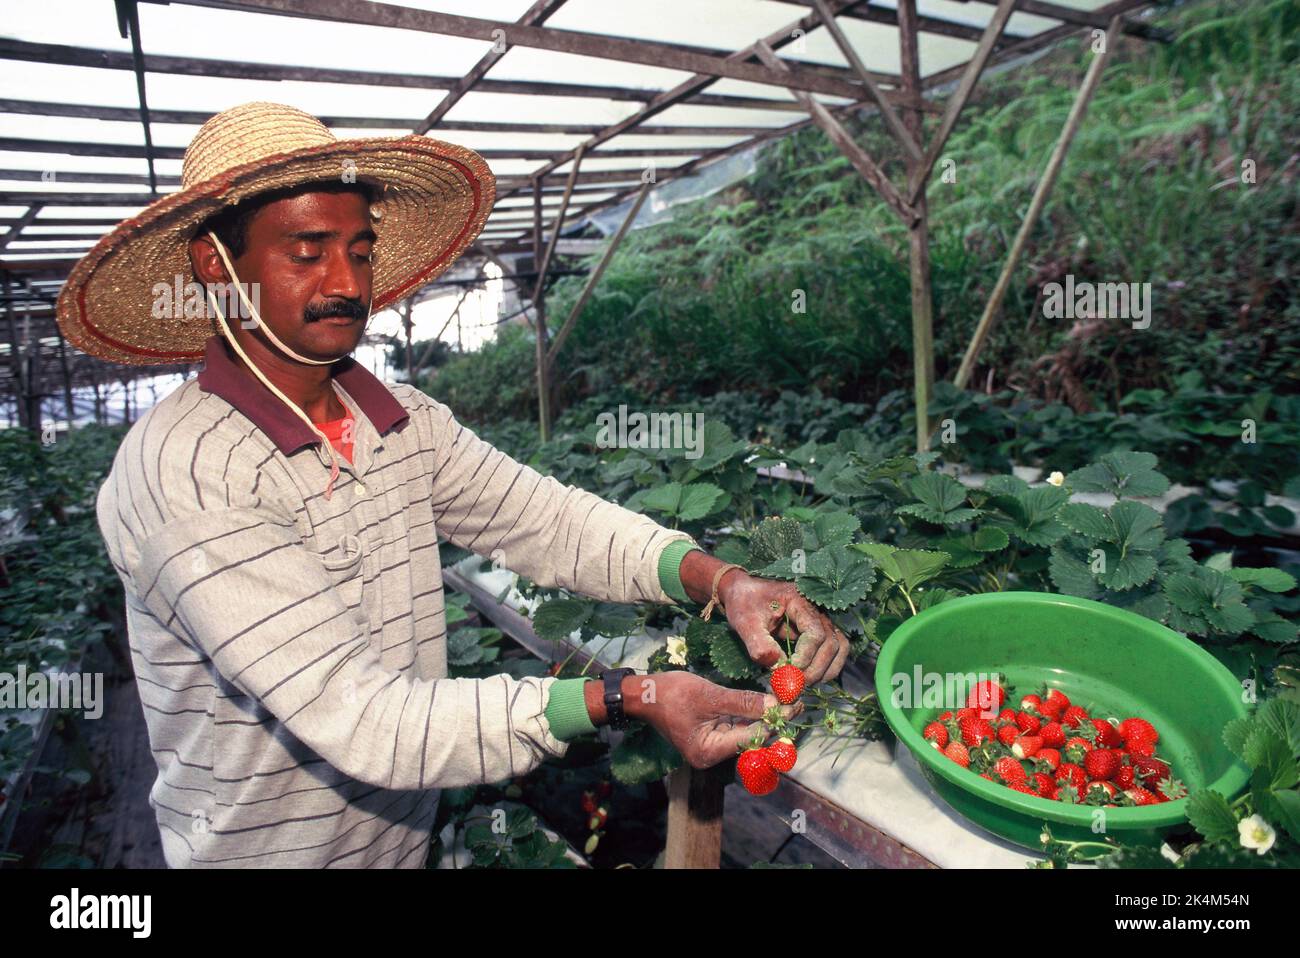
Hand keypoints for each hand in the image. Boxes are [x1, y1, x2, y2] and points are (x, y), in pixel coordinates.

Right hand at [627, 671, 801, 769]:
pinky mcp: (713, 733)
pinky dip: (752, 714)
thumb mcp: (709, 696)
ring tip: (790, 701)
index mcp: (708, 752)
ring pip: (747, 732)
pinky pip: (738, 725)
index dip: (774, 721)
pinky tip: (770, 703)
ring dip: (766, 717)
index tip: (794, 705)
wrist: (643, 694)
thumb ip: (743, 702)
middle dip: (775, 721)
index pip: (750, 738)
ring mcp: (712, 744)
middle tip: (798, 704)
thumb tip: (776, 705)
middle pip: (752, 739)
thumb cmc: (670, 694)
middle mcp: (712, 754)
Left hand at [718, 571, 850, 683]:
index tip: (787, 672)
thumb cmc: (744, 603)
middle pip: (831, 644)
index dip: (805, 657)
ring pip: (838, 648)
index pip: (815, 634)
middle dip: (814, 669)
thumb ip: (758, 643)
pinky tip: (808, 679)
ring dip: (824, 671)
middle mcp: (817, 610)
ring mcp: (821, 621)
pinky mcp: (819, 631)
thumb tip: (777, 666)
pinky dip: (826, 667)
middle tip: (794, 686)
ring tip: (802, 684)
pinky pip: (834, 650)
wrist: (744, 592)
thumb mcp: (745, 621)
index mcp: (800, 602)